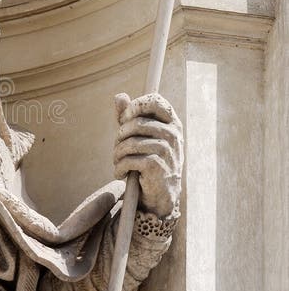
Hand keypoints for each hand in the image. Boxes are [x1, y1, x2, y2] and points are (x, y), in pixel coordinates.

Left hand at [113, 92, 182, 218]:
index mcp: (172, 123)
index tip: (125, 118)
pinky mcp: (157, 166)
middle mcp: (172, 134)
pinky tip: (120, 173)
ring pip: (129, 143)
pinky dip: (119, 168)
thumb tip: (119, 96)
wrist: (161, 193)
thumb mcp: (140, 136)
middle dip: (120, 136)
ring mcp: (167, 150)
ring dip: (117, 154)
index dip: (135, 105)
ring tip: (118, 161)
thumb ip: (128, 116)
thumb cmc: (149, 160)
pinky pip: (128, 160)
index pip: (155, 100)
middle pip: (136, 123)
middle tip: (118, 148)